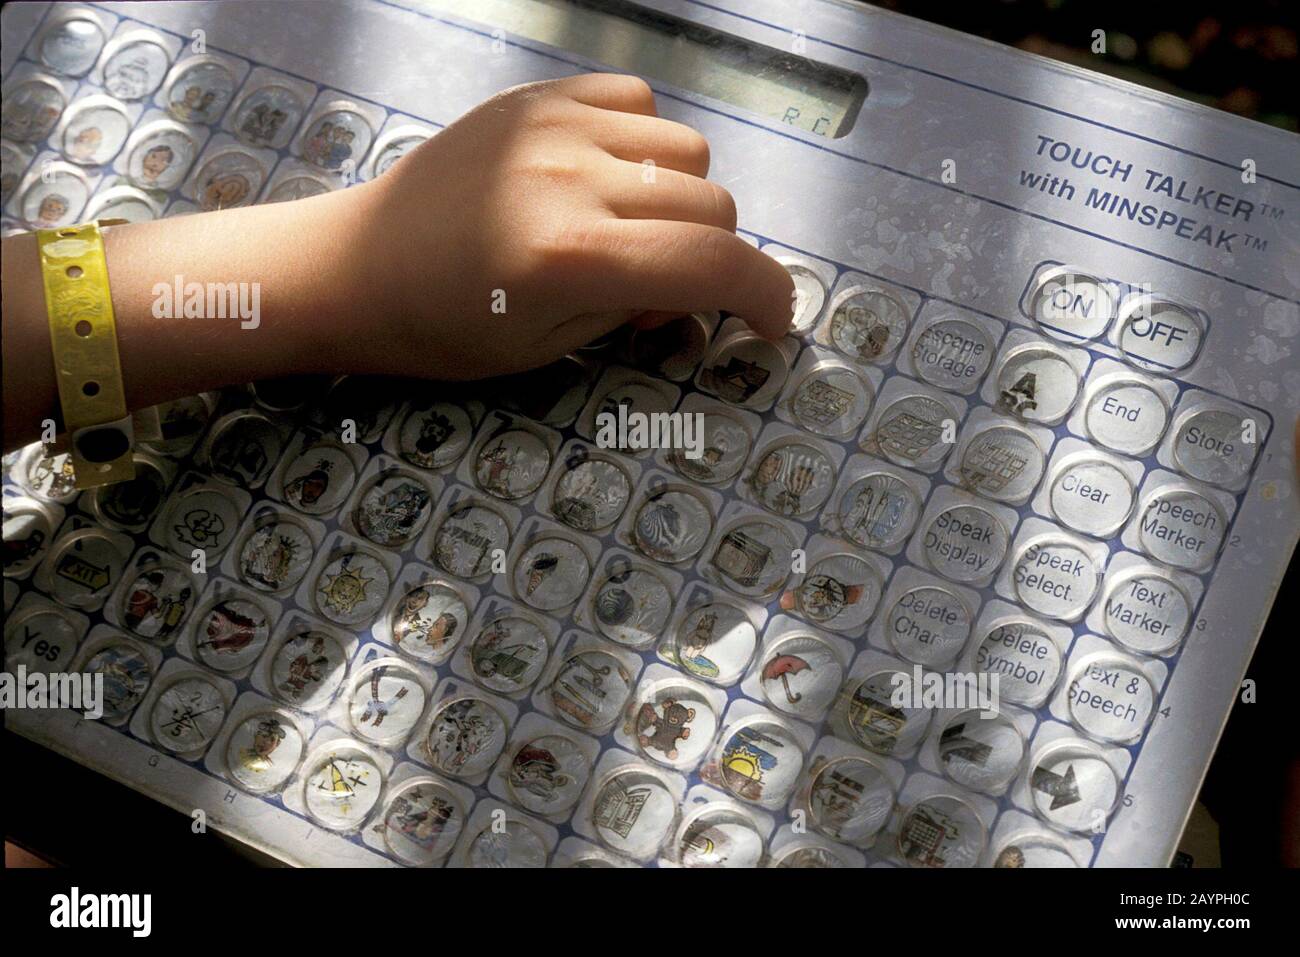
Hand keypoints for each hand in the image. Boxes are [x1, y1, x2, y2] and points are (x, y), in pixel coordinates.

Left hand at [348, 73, 795, 377]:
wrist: (360, 267)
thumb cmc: (451, 330)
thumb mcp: (553, 348)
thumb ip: (639, 310)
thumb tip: (694, 287)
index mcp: (571, 259)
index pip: (715, 263)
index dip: (767, 296)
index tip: (770, 322)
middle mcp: (571, 179)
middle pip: (712, 202)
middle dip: (711, 257)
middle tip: (655, 293)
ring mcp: (554, 126)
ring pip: (685, 149)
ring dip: (681, 200)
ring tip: (628, 231)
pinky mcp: (536, 99)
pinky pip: (638, 101)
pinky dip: (644, 142)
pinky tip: (607, 177)